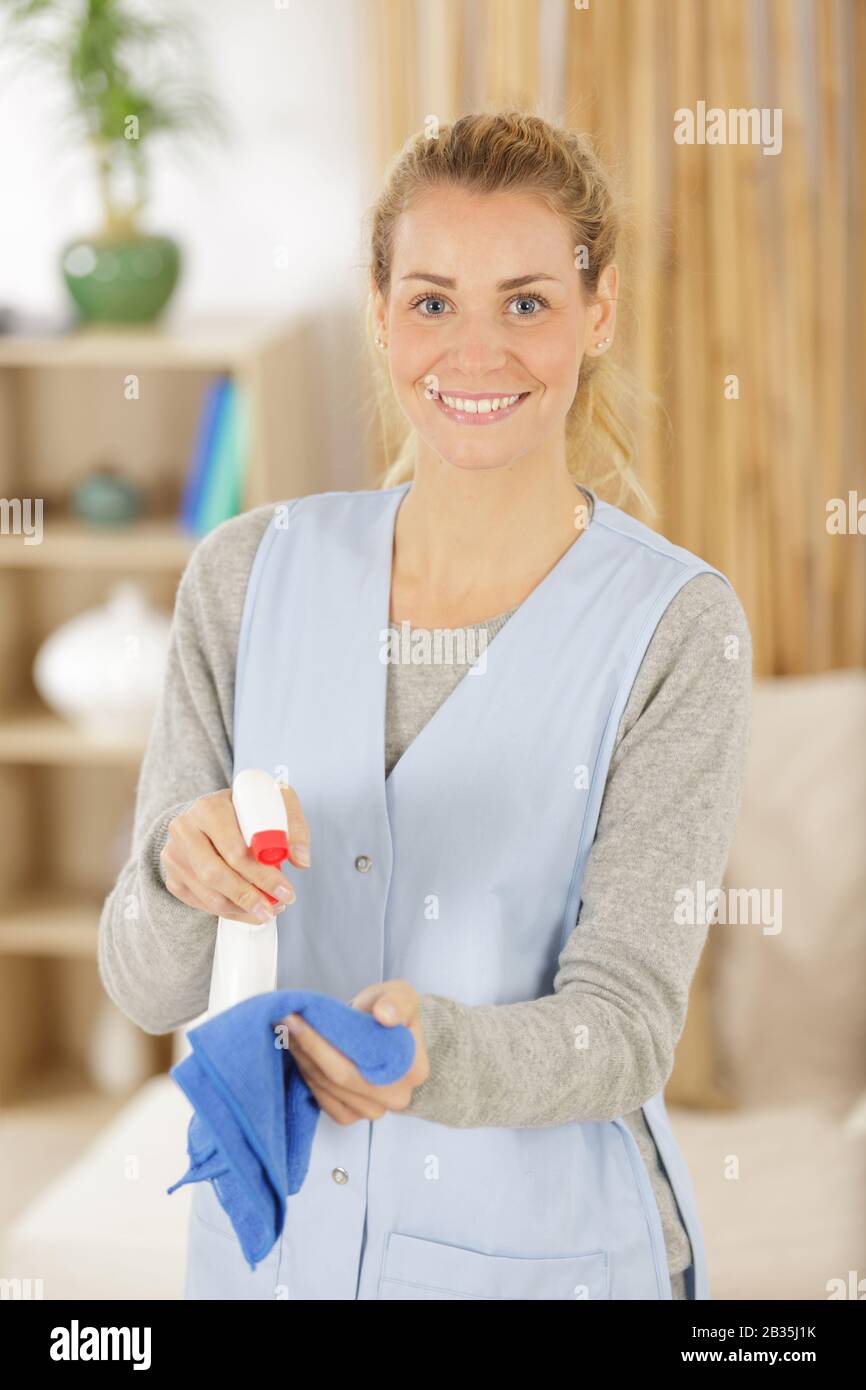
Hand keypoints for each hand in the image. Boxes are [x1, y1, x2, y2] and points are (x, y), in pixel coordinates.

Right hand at [160, 785, 309, 923]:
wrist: (209, 814)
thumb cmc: (246, 809)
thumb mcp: (274, 803)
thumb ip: (293, 827)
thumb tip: (301, 860)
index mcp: (209, 807)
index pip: (234, 849)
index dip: (262, 874)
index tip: (285, 890)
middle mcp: (184, 829)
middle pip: (216, 874)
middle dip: (250, 897)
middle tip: (275, 909)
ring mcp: (174, 854)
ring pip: (208, 895)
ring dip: (241, 909)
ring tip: (268, 911)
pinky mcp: (173, 876)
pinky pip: (202, 904)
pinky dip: (229, 912)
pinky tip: (248, 909)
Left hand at [280, 979, 429, 1124]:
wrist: (385, 1034)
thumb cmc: (390, 1013)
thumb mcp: (401, 995)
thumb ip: (397, 1002)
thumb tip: (385, 1015)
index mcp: (413, 1068)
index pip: (363, 1057)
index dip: (325, 1039)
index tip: (297, 1017)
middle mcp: (396, 1096)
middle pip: (341, 1076)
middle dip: (307, 1047)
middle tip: (284, 1021)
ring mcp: (374, 1111)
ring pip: (328, 1088)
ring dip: (303, 1058)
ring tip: (287, 1031)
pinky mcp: (353, 1117)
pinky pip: (323, 1101)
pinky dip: (307, 1076)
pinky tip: (299, 1053)